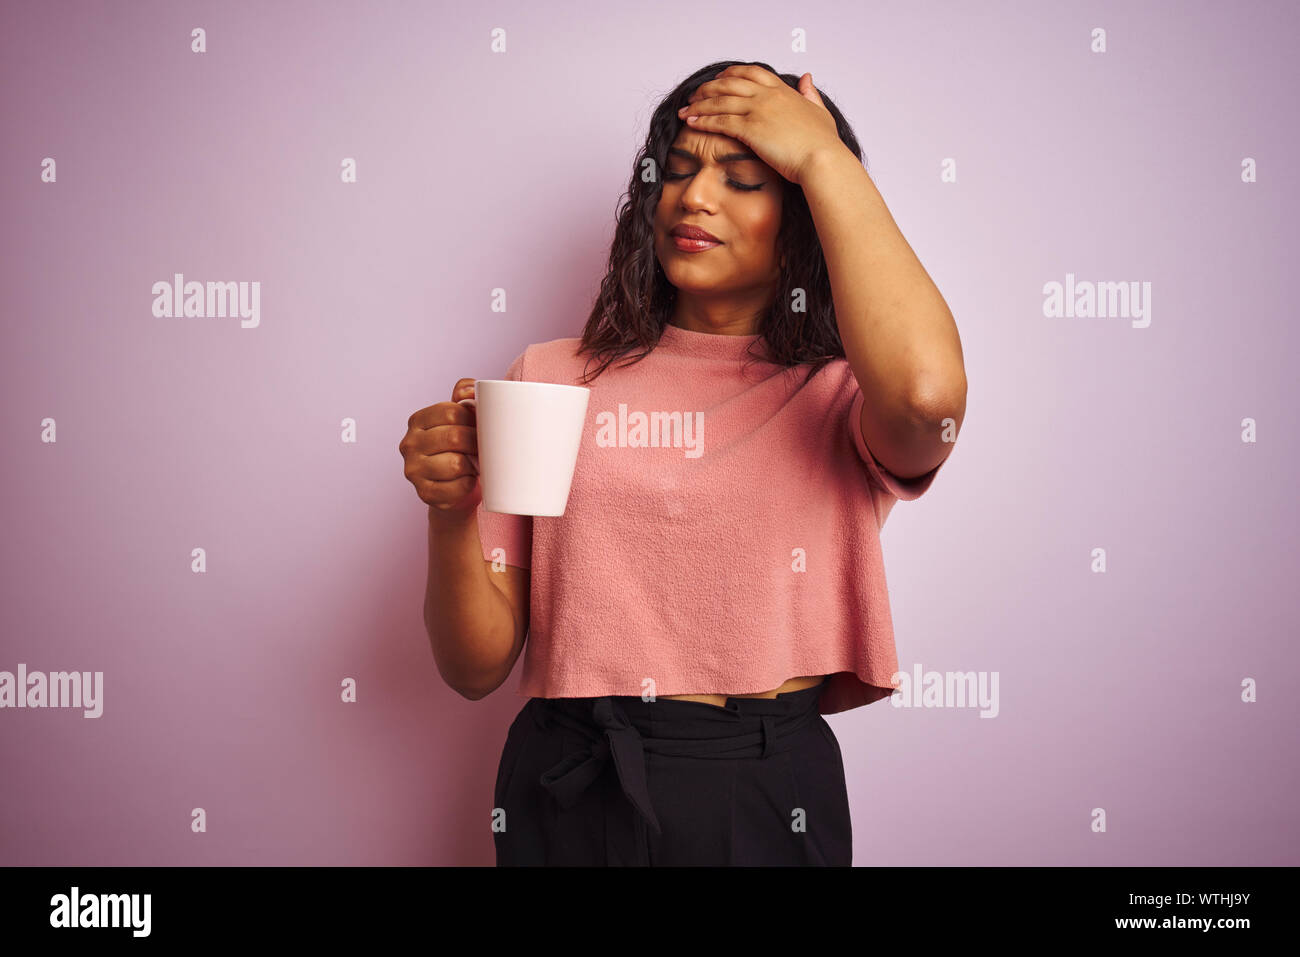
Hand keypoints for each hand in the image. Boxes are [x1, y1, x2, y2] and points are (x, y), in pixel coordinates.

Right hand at [399, 378, 482, 515]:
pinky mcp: (424, 493)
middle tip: (485, 448)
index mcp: (418, 420)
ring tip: (476, 464)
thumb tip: (472, 388)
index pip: (450, 412)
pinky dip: (469, 484)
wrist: (456, 487)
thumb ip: (465, 396)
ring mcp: (413, 470)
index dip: (473, 420)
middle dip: (476, 443)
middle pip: (454, 437)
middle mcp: (409, 444)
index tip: (481, 427)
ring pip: (456, 464)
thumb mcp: (461, 418)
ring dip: (473, 465)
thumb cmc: (461, 447)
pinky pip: (457, 487)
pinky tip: (468, 480)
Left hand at [676, 65, 843, 185]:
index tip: (718, 79)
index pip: (751, 72)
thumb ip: (810, 94)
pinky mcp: (751, 129)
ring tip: (685, 111)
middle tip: (693, 96)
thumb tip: (807, 77)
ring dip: (699, 105)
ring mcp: (758, 110)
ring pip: (720, 100)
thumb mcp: (820, 112)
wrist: (822, 159)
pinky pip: (720, 120)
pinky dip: (703, 120)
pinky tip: (691, 123)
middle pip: (730, 83)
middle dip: (708, 88)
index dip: (731, 73)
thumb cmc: (824, 143)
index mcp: (783, 91)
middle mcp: (768, 96)